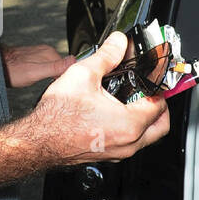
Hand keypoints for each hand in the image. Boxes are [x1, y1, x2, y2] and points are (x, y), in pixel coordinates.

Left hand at [0, 42, 75, 87]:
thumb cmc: (13, 71)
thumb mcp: (35, 72)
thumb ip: (54, 67)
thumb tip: (73, 61)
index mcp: (50, 53)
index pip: (68, 66)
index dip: (66, 78)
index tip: (62, 87)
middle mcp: (46, 51)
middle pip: (62, 67)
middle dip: (60, 78)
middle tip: (53, 88)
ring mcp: (40, 54)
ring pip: (54, 68)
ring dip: (53, 77)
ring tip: (46, 84)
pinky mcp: (35, 58)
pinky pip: (47, 67)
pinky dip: (46, 75)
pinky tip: (40, 80)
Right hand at [27, 30, 168, 166]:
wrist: (38, 140)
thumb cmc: (57, 116)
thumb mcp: (83, 74)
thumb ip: (107, 56)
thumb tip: (118, 42)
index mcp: (129, 124)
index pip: (160, 105)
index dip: (158, 88)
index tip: (151, 80)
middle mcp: (128, 144)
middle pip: (160, 126)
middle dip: (159, 107)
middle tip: (149, 92)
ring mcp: (118, 154)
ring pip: (146, 138)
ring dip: (145, 120)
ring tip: (131, 101)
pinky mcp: (107, 157)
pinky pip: (129, 144)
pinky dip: (130, 130)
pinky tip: (113, 114)